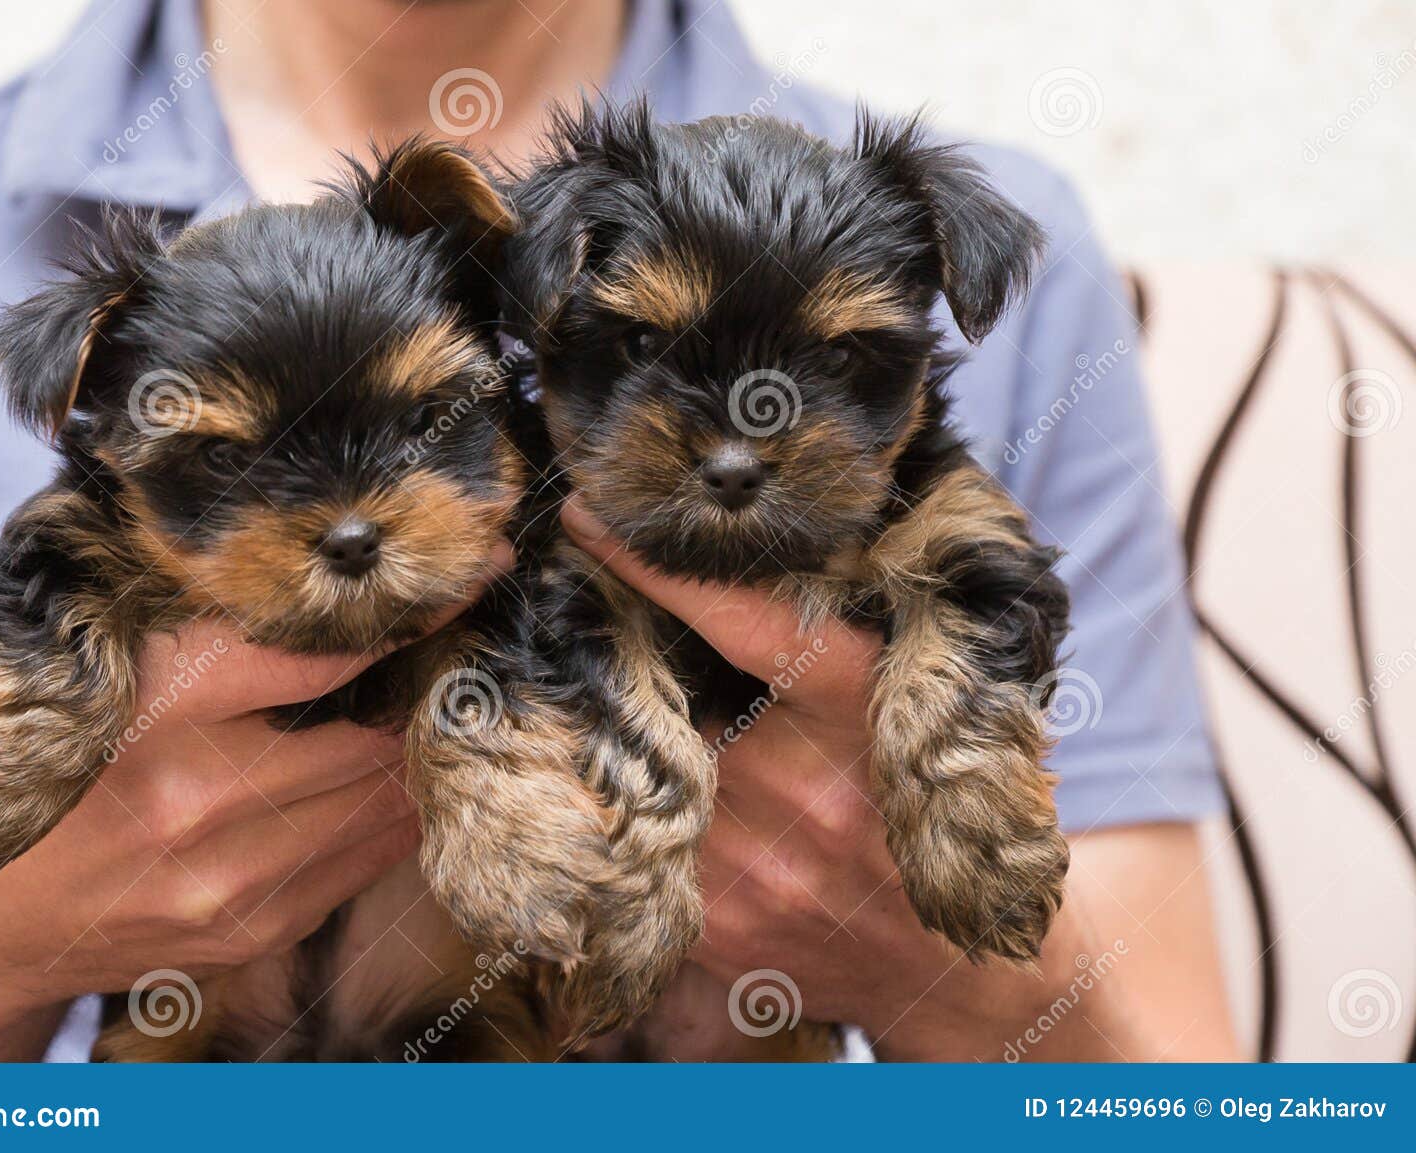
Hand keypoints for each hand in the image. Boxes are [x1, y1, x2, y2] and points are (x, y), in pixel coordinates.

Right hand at [0, 546, 508, 1060]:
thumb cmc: (43, 766)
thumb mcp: (99, 666)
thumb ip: (199, 618)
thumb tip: (321, 571)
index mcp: (154, 705)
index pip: (321, 652)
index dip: (406, 614)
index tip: (465, 574)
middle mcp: (198, 796)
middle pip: (375, 735)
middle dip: (425, 688)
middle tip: (453, 648)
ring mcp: (232, 878)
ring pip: (385, 802)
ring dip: (417, 753)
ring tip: (431, 706)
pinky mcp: (254, 930)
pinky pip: (366, 858)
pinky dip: (389, 812)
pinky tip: (387, 775)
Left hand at [561, 501, 1132, 1059]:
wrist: (953, 967)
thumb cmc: (921, 805)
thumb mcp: (899, 703)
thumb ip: (822, 640)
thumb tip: (715, 572)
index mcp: (857, 704)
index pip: (742, 616)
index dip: (656, 566)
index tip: (590, 519)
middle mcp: (802, 782)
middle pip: (671, 701)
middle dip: (652, 684)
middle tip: (643, 665)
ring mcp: (758, 863)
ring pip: (656, 778)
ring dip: (661, 764)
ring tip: (724, 774)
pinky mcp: (720, 923)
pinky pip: (655, 850)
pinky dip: (665, 831)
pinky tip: (718, 835)